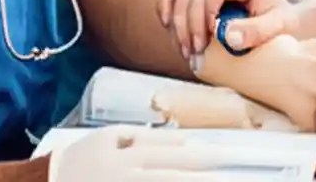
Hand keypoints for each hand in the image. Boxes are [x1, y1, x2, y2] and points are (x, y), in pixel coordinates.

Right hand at [49, 125, 267, 180]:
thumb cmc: (84, 159)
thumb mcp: (111, 139)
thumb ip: (147, 138)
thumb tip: (186, 140)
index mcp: (127, 154)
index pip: (174, 156)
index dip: (203, 159)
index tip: (227, 161)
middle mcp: (126, 176)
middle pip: (174, 179)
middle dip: (204, 180)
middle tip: (231, 180)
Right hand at [158, 0, 296, 59]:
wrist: (283, 29)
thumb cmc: (284, 27)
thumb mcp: (282, 27)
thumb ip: (258, 30)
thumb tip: (227, 35)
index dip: (206, 11)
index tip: (209, 38)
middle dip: (189, 23)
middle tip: (195, 51)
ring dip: (177, 23)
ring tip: (187, 51)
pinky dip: (165, 7)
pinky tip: (167, 27)